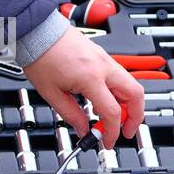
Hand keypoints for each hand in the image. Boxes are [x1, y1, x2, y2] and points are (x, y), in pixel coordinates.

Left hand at [22, 27, 142, 149]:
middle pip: (136, 96)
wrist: (37, 31)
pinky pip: (121, 77)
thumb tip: (84, 130)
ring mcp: (106, 59)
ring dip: (129, 105)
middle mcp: (104, 67)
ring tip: (116, 118)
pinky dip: (120, 93)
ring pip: (132, 85)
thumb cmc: (41, 55)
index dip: (113, 132)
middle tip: (126, 130)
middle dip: (135, 117)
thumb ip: (71, 115)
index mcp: (91, 78)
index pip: (112, 112)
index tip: (108, 141)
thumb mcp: (51, 94)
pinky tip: (107, 101)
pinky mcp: (102, 56)